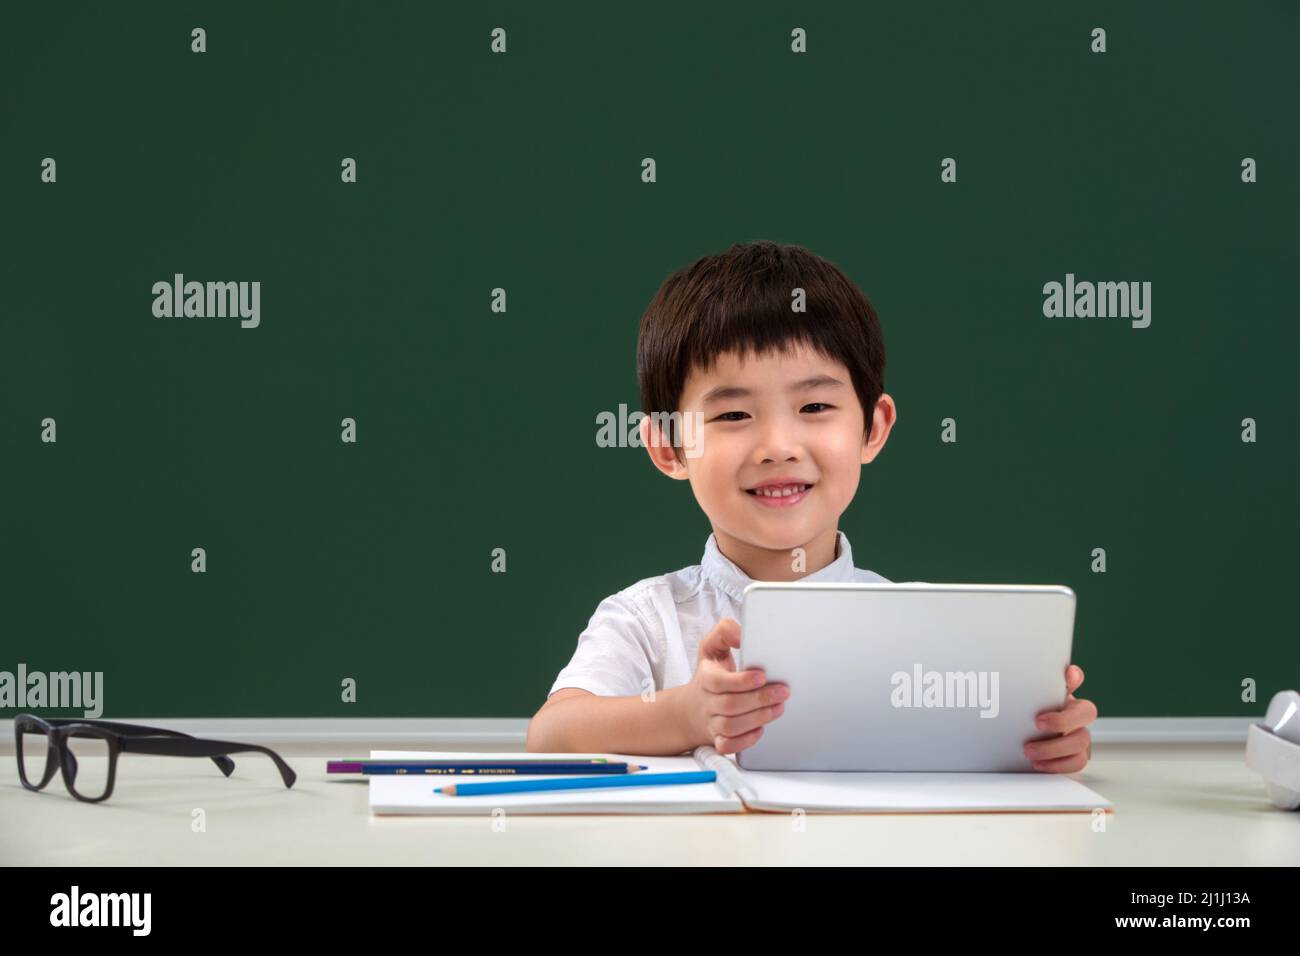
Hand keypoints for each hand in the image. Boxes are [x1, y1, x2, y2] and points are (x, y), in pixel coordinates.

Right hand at [681, 617, 789, 754]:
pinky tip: (760, 730)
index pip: (718, 682)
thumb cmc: (709, 674)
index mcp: (705, 677)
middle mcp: (707, 702)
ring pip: (730, 726)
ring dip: (757, 718)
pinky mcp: (717, 738)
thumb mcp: (712, 647)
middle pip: (729, 705)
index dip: (740, 681)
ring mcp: (711, 722)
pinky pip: (727, 746)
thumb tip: (741, 633)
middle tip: (782, 692)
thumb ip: (725, 631)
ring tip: (778, 707)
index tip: (762, 675)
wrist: (690, 708)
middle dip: (759, 699)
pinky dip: (744, 741)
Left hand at [1025, 664, 1097, 772]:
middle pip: (1087, 712)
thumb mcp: (1021, 703)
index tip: (1066, 679)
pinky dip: (1058, 765)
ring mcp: (1077, 735)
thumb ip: (1029, 688)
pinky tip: (1039, 764)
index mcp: (1062, 695)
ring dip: (1054, 748)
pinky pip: (1076, 762)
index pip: (1074, 677)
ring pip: (1081, 741)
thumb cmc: (1023, 720)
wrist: (1016, 745)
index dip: (1074, 676)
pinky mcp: (1074, 756)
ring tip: (1029, 750)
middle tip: (1038, 723)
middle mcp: (1074, 713)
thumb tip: (1044, 675)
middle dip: (1063, 719)